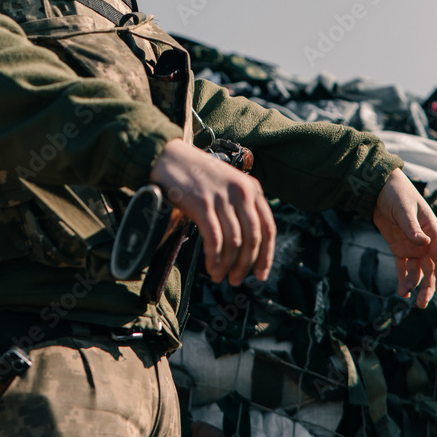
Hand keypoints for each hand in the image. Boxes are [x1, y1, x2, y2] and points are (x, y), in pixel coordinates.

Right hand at [150, 138, 275, 284]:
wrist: (169, 156)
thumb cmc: (196, 173)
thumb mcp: (228, 183)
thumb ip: (240, 206)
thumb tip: (247, 245)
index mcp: (252, 188)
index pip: (268, 228)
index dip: (266, 255)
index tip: (260, 274)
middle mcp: (241, 191)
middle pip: (253, 238)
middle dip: (246, 265)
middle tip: (236, 280)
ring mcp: (222, 197)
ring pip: (235, 242)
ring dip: (228, 265)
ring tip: (219, 276)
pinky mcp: (202, 204)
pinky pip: (215, 239)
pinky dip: (215, 258)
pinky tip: (211, 267)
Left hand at [373, 168, 436, 307]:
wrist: (378, 188)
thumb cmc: (396, 194)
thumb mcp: (402, 208)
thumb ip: (411, 226)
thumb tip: (424, 243)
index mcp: (431, 230)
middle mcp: (425, 241)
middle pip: (431, 268)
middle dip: (429, 286)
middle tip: (422, 303)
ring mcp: (412, 245)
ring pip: (417, 270)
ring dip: (414, 284)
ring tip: (406, 295)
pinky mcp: (399, 247)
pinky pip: (403, 266)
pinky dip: (402, 278)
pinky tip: (401, 291)